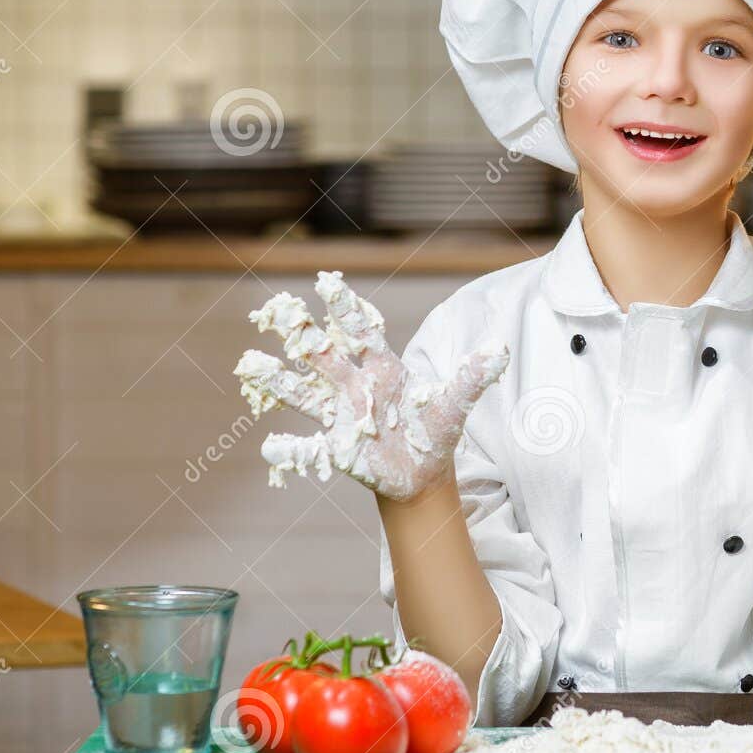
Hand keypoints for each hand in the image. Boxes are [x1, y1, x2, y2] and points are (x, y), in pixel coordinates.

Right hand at [233, 271, 507, 500]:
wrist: (421, 470)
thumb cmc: (434, 429)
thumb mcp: (456, 404)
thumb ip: (472, 377)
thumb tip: (501, 350)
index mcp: (382, 369)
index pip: (360, 332)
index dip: (344, 309)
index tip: (325, 282)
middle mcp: (354, 386)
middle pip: (323, 355)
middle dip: (302, 333)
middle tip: (278, 308)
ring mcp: (340, 416)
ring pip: (304, 394)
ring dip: (279, 381)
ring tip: (251, 365)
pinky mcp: (337, 449)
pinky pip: (309, 449)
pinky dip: (291, 452)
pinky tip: (272, 449)